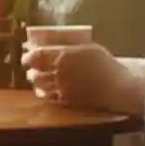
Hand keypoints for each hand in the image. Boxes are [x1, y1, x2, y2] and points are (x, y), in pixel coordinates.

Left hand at [24, 43, 144, 113]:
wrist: (118, 88)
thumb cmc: (107, 65)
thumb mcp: (89, 48)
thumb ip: (72, 46)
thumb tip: (57, 44)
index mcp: (64, 56)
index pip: (37, 56)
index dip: (28, 58)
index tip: (26, 58)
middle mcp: (59, 72)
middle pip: (35, 73)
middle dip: (31, 72)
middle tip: (31, 70)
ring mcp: (62, 88)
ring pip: (40, 87)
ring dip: (37, 84)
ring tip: (37, 81)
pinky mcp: (67, 102)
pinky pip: (50, 99)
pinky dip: (46, 95)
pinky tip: (48, 92)